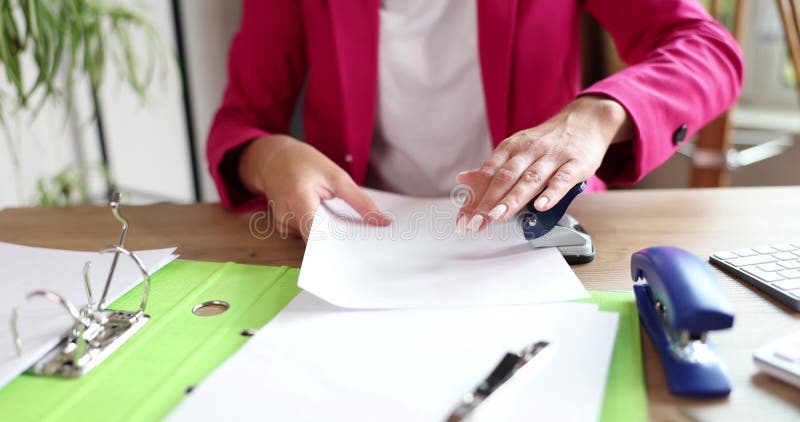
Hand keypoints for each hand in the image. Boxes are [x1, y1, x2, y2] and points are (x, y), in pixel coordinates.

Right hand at [238, 134, 390, 239]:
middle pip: (319, 243)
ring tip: (338, 217)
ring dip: (330, 233)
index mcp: (299, 200)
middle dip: (340, 241)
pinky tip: (326, 217)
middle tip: (362, 235)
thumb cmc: (303, 163)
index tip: (363, 247)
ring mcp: (283, 225)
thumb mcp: (337, 176)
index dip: (342, 246)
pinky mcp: (284, 228)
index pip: (321, 238)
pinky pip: (307, 235)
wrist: (273, 159)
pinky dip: (320, 229)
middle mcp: (287, 217)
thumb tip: (383, 222)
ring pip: (314, 240)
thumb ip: (360, 201)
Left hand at [456, 95, 632, 231]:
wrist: (586, 121)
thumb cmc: (548, 141)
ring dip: (512, 199)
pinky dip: (551, 193)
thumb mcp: (516, 149)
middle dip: (488, 202)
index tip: (463, 219)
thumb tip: (463, 179)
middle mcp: (529, 151)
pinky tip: (541, 206)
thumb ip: (492, 168)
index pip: (487, 174)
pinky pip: (562, 179)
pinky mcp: (576, 163)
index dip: (473, 197)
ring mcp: (552, 157)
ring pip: (530, 179)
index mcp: (511, 148)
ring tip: (497, 217)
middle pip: (505, 178)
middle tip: (475, 223)